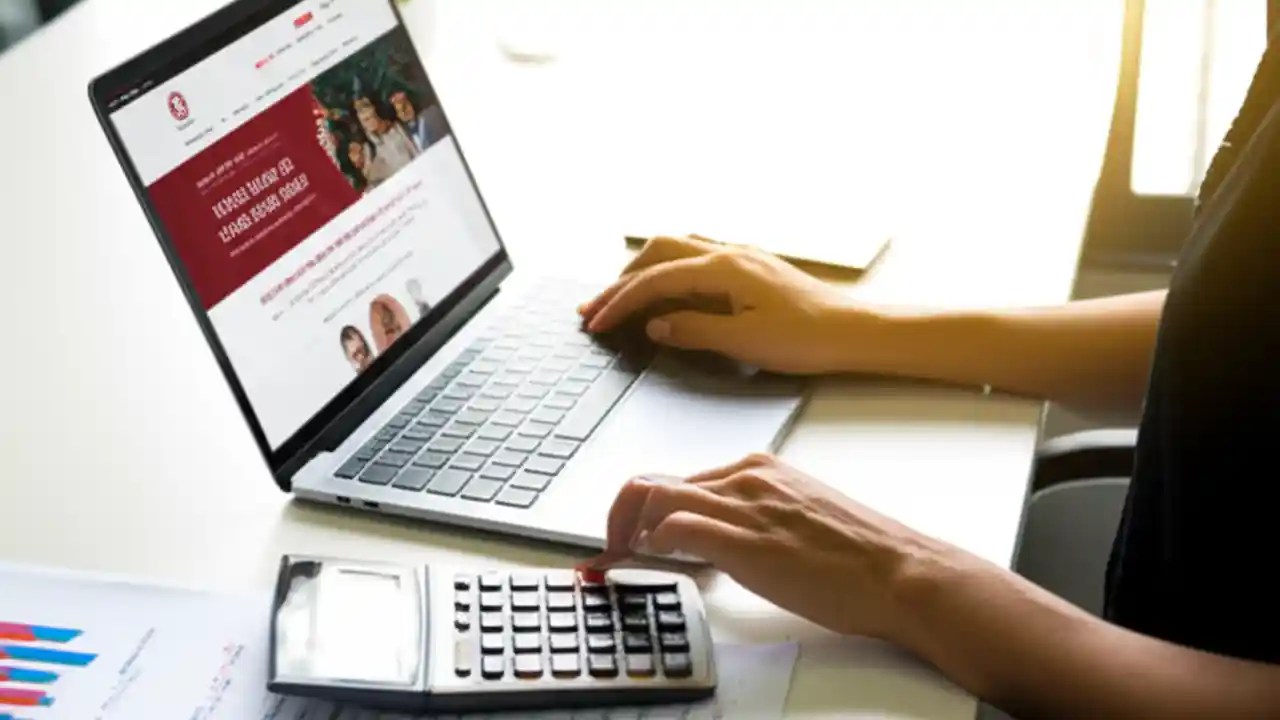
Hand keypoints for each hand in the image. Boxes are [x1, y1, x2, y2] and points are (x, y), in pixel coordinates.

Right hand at [578, 235, 866, 374]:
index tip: (596, 324)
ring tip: (619, 297)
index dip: (620, 303)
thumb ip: (694, 330)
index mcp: (723, 268)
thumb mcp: (744, 342)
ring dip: (641, 271)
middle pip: (656, 253)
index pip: (654, 281)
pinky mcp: (749, 269)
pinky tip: (664, 289)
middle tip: (595, 310)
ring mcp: (739, 257)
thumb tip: (656, 325)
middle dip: (620, 281)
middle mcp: (728, 253)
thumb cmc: (807, 337)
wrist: (854, 330)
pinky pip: (694, 258)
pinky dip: (666, 270)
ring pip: (675, 250)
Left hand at [581, 453, 956, 641]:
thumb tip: (714, 542)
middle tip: (610, 549)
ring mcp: (744, 504)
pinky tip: (649, 560)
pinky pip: (676, 527)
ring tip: (617, 559)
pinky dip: (650, 543)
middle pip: (655, 481)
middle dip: (621, 516)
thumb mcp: (796, 521)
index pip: (680, 478)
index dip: (645, 508)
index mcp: (758, 469)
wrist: (899, 572)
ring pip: (655, 496)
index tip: (629, 533)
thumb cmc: (859, 555)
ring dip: (624, 530)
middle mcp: (746, 476)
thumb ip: (753, 520)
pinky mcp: (745, 538)